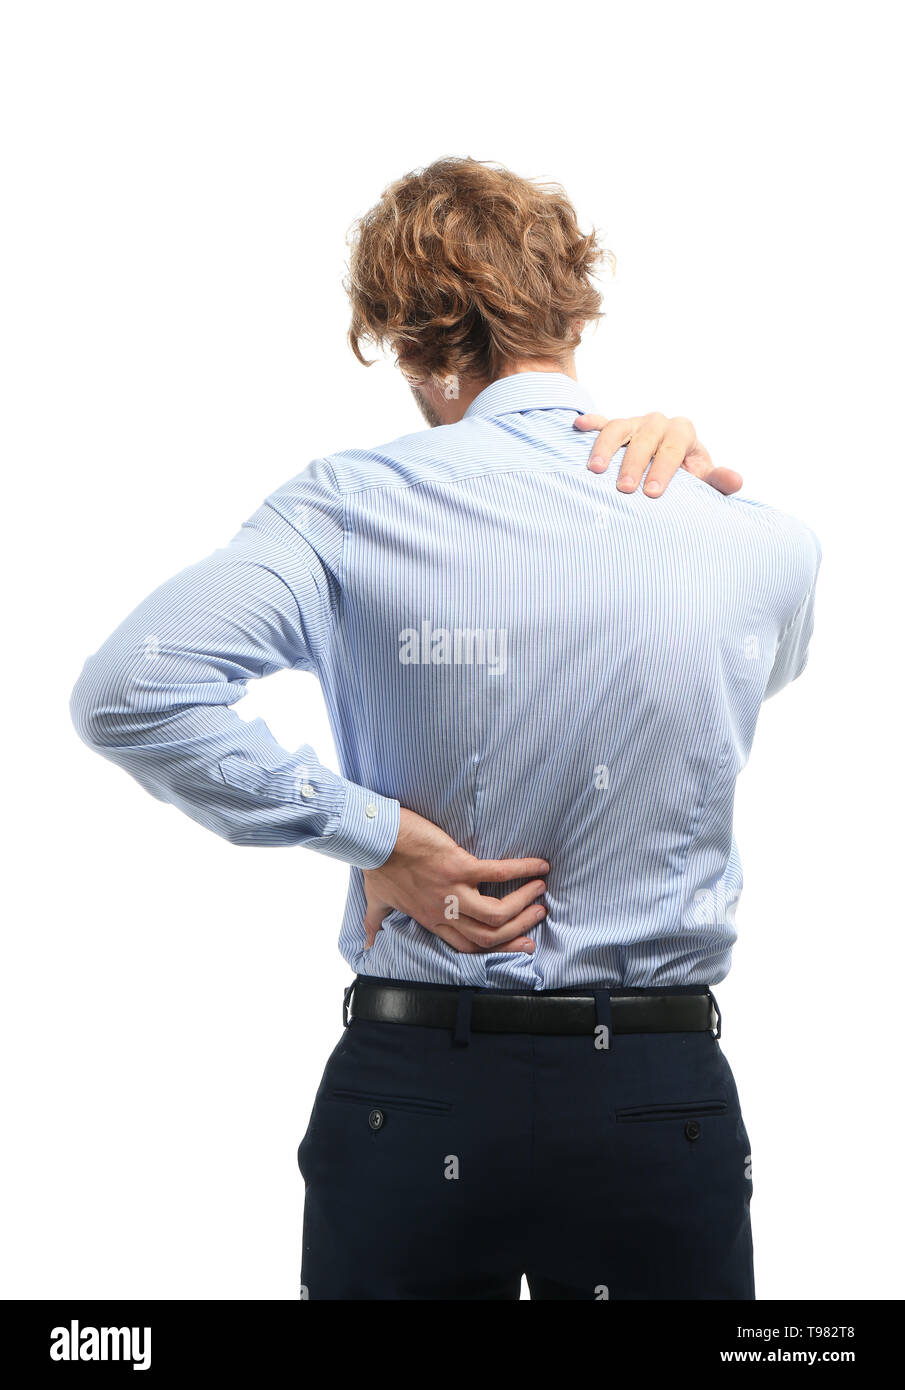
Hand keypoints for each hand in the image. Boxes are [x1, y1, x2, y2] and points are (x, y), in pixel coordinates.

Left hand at [363, 807, 547, 954]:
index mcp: (431, 920)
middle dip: (517, 930)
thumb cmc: (376, 865)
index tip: (518, 944)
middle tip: (538, 918)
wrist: (375, 839)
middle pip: (488, 934)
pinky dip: (522, 870)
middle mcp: (445, 911)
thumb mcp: (376, 900)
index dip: (496, 948)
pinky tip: (540, 866)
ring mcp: (453, 890)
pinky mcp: (459, 865)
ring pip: (497, 913)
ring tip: (540, 892)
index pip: (468, 945)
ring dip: (523, 904)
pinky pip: (498, 872)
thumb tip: (367, 943)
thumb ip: (376, 921)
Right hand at [574, 412, 742, 496]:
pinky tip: (578, 426)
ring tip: (595, 471)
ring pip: (619, 428)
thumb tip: (735, 480)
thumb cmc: (686, 478)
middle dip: (634, 463)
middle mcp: (658, 423)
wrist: (669, 468)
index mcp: (683, 433)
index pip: (674, 447)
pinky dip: (590, 422)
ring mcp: (634, 424)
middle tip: (624, 489)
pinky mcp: (614, 427)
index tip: (652, 493)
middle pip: (645, 438)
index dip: (663, 469)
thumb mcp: (702, 481)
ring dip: (606, 447)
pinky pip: (601, 421)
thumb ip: (717, 481)